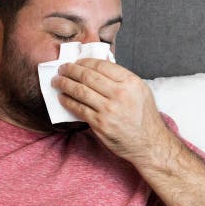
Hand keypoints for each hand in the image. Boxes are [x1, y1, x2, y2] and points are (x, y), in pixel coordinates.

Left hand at [51, 58, 175, 166]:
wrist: (148, 143)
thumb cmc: (143, 116)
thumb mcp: (140, 91)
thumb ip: (121, 79)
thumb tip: (99, 66)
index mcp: (130, 82)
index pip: (101, 65)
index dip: (84, 62)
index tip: (76, 62)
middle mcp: (120, 93)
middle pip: (87, 76)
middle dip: (70, 70)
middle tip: (62, 69)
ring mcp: (109, 109)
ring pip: (80, 91)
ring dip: (64, 84)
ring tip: (56, 81)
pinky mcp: (100, 123)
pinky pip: (78, 109)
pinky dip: (67, 101)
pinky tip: (62, 98)